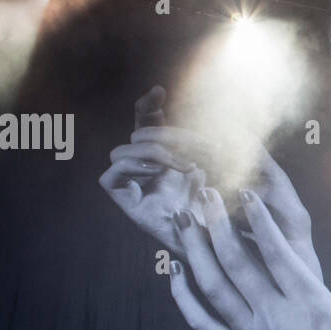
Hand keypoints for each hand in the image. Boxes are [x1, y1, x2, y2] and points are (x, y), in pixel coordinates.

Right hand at [99, 86, 206, 253]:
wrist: (220, 237)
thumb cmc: (219, 201)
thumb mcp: (212, 160)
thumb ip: (197, 135)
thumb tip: (177, 105)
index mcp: (166, 154)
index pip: (146, 121)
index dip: (148, 105)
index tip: (159, 92)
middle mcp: (146, 168)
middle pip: (136, 135)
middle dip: (162, 136)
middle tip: (195, 152)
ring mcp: (135, 186)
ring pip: (121, 152)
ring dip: (152, 153)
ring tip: (183, 166)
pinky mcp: (127, 204)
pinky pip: (110, 177)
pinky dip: (131, 169)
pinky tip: (157, 171)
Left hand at [169, 188, 330, 329]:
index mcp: (316, 313)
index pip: (280, 254)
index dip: (259, 219)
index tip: (246, 189)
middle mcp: (278, 321)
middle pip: (237, 261)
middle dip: (216, 220)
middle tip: (200, 188)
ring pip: (214, 286)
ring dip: (195, 249)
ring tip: (182, 217)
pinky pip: (204, 325)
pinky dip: (185, 299)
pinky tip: (174, 277)